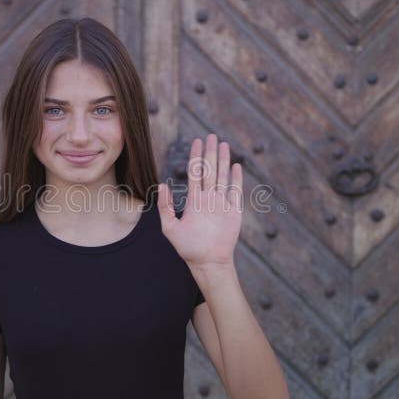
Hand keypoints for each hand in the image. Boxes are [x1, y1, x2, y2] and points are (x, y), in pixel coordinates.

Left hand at [157, 133, 242, 268]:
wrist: (208, 262)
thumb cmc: (188, 248)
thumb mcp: (170, 227)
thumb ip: (165, 206)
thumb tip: (162, 185)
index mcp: (194, 200)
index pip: (194, 173)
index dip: (195, 156)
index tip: (196, 141)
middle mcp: (208, 199)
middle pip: (209, 170)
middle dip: (210, 153)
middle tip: (211, 136)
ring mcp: (221, 204)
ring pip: (222, 176)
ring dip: (223, 160)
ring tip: (224, 144)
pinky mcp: (233, 211)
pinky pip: (235, 192)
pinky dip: (236, 179)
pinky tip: (236, 166)